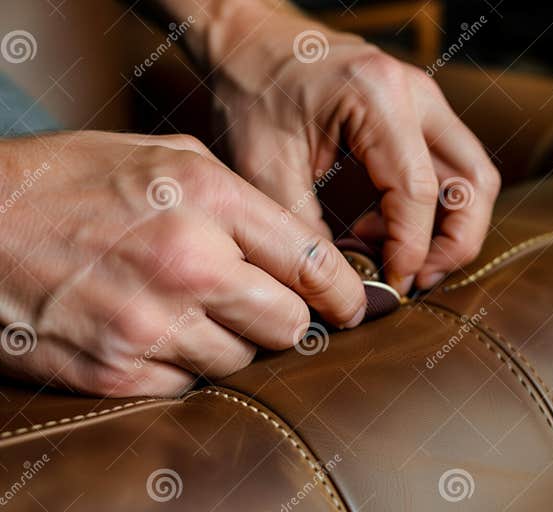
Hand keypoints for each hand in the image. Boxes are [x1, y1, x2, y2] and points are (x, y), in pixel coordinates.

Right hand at [0, 132, 365, 396]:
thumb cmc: (70, 182)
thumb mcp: (163, 157)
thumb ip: (237, 197)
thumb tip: (294, 245)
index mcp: (209, 201)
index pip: (312, 262)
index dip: (344, 292)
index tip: (351, 304)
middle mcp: (189, 264)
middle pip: (290, 325)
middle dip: (286, 320)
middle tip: (264, 307)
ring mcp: (152, 324)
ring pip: (242, 362)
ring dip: (231, 344)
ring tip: (191, 313)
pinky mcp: (118, 372)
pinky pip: (189, 387)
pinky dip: (183, 367)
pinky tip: (154, 333)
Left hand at [195, 3, 500, 292]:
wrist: (248, 44)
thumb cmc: (251, 91)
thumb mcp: (265, 168)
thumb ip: (307, 233)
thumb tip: (344, 290)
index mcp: (377, 96)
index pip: (418, 191)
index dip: (411, 250)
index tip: (390, 286)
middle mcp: (415, 93)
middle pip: (474, 181)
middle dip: (456, 243)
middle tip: (416, 280)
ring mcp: (423, 101)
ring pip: (471, 175)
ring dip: (450, 228)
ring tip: (396, 258)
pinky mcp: (417, 114)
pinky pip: (449, 169)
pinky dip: (432, 209)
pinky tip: (383, 229)